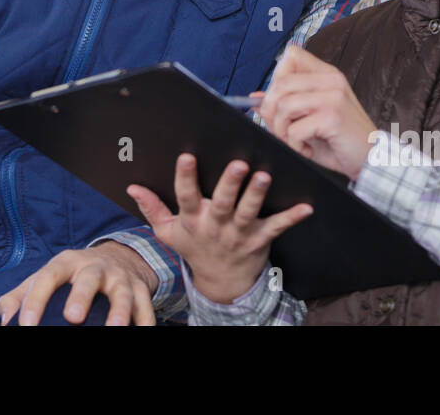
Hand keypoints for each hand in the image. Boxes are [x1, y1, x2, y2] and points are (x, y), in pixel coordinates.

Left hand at [0, 242, 156, 325]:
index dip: (35, 299)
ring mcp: (120, 278)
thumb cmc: (74, 274)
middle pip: (89, 278)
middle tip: (72, 318)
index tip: (25, 324)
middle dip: (81, 296)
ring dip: (120, 311)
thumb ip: (21, 295)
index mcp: (68, 262)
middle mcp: (95, 267)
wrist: (119, 257)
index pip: (48, 277)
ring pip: (122, 293)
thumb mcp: (48, 276)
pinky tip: (143, 333)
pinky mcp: (140, 289)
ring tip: (115, 329)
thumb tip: (5, 319)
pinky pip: (145, 306)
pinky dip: (146, 322)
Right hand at [129, 154, 312, 303]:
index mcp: (193, 220)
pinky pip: (277, 227)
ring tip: (264, 176)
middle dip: (230, 183)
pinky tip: (306, 207)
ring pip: (248, 212)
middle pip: (223, 203)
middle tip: (238, 164)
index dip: (185, 177)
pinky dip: (292, 218)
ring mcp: (239, 233)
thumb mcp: (168, 232)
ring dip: (257, 194)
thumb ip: (152, 208)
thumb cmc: (194, 248)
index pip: (186, 197)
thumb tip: (133, 187)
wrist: (221, 282)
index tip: (187, 156)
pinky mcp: (260, 239)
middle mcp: (216, 226)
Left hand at [256, 43, 374, 178]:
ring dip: (282, 131)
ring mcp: (333, 96)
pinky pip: (295, 129)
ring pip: (283, 105)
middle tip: (282, 132)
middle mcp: (331, 80)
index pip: (291, 55)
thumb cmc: (339, 141)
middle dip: (271, 112)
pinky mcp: (333, 117)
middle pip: (280, 84)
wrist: (372, 160)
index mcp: (326, 74)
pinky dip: (295, 144)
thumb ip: (284, 105)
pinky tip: (308, 150)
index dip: (277, 78)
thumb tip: (254, 98)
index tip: (280, 103)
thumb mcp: (309, 119)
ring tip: (296, 142)